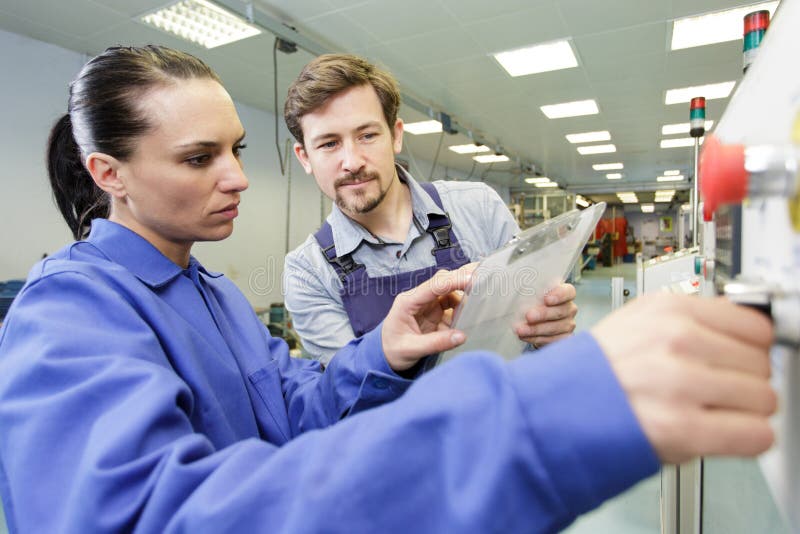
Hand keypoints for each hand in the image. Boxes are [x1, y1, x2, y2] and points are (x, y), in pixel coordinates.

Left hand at [381, 265, 474, 370]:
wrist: (384, 356)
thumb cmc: (392, 350)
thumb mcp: (411, 350)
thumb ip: (436, 343)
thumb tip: (462, 336)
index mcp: (408, 302)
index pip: (434, 285)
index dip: (454, 280)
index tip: (473, 279)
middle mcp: (419, 299)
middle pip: (444, 281)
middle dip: (463, 279)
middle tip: (486, 279)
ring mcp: (428, 305)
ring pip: (451, 291)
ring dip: (465, 295)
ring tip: (480, 302)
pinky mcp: (436, 313)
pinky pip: (453, 305)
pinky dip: (464, 307)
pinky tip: (471, 313)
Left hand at [514, 283, 577, 346]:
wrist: (534, 322)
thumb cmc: (533, 303)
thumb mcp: (532, 295)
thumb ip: (530, 292)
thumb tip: (514, 292)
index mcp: (565, 293)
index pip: (568, 292)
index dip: (559, 295)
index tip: (546, 299)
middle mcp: (569, 308)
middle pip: (560, 311)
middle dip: (543, 314)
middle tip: (528, 316)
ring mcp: (568, 324)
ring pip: (555, 328)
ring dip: (536, 329)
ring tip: (521, 330)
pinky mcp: (564, 338)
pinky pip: (552, 340)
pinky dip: (537, 339)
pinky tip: (525, 337)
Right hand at [591, 293, 776, 463]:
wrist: (554, 409)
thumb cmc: (595, 373)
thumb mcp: (636, 323)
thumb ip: (689, 322)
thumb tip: (744, 333)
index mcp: (668, 310)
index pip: (754, 326)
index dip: (749, 348)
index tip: (741, 360)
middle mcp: (676, 340)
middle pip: (761, 363)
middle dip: (746, 381)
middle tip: (719, 391)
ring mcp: (680, 382)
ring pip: (763, 399)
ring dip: (745, 412)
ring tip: (713, 413)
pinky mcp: (682, 427)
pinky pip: (755, 434)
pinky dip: (747, 439)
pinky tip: (722, 434)